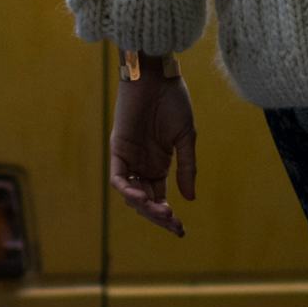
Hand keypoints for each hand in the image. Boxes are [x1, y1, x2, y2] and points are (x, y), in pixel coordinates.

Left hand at [111, 72, 196, 236]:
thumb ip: (186, 168)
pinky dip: (127, 190)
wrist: (157, 76)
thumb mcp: (185, 138)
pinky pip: (118, 177)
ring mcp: (129, 159)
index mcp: (159, 165)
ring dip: (144, 206)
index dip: (167, 216)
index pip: (159, 199)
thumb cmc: (173, 101)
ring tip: (161, 212)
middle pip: (145, 201)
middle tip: (173, 224)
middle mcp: (142, 165)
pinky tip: (142, 197)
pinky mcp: (118, 149)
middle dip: (157, 216)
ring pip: (131, 194)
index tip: (180, 230)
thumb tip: (190, 199)